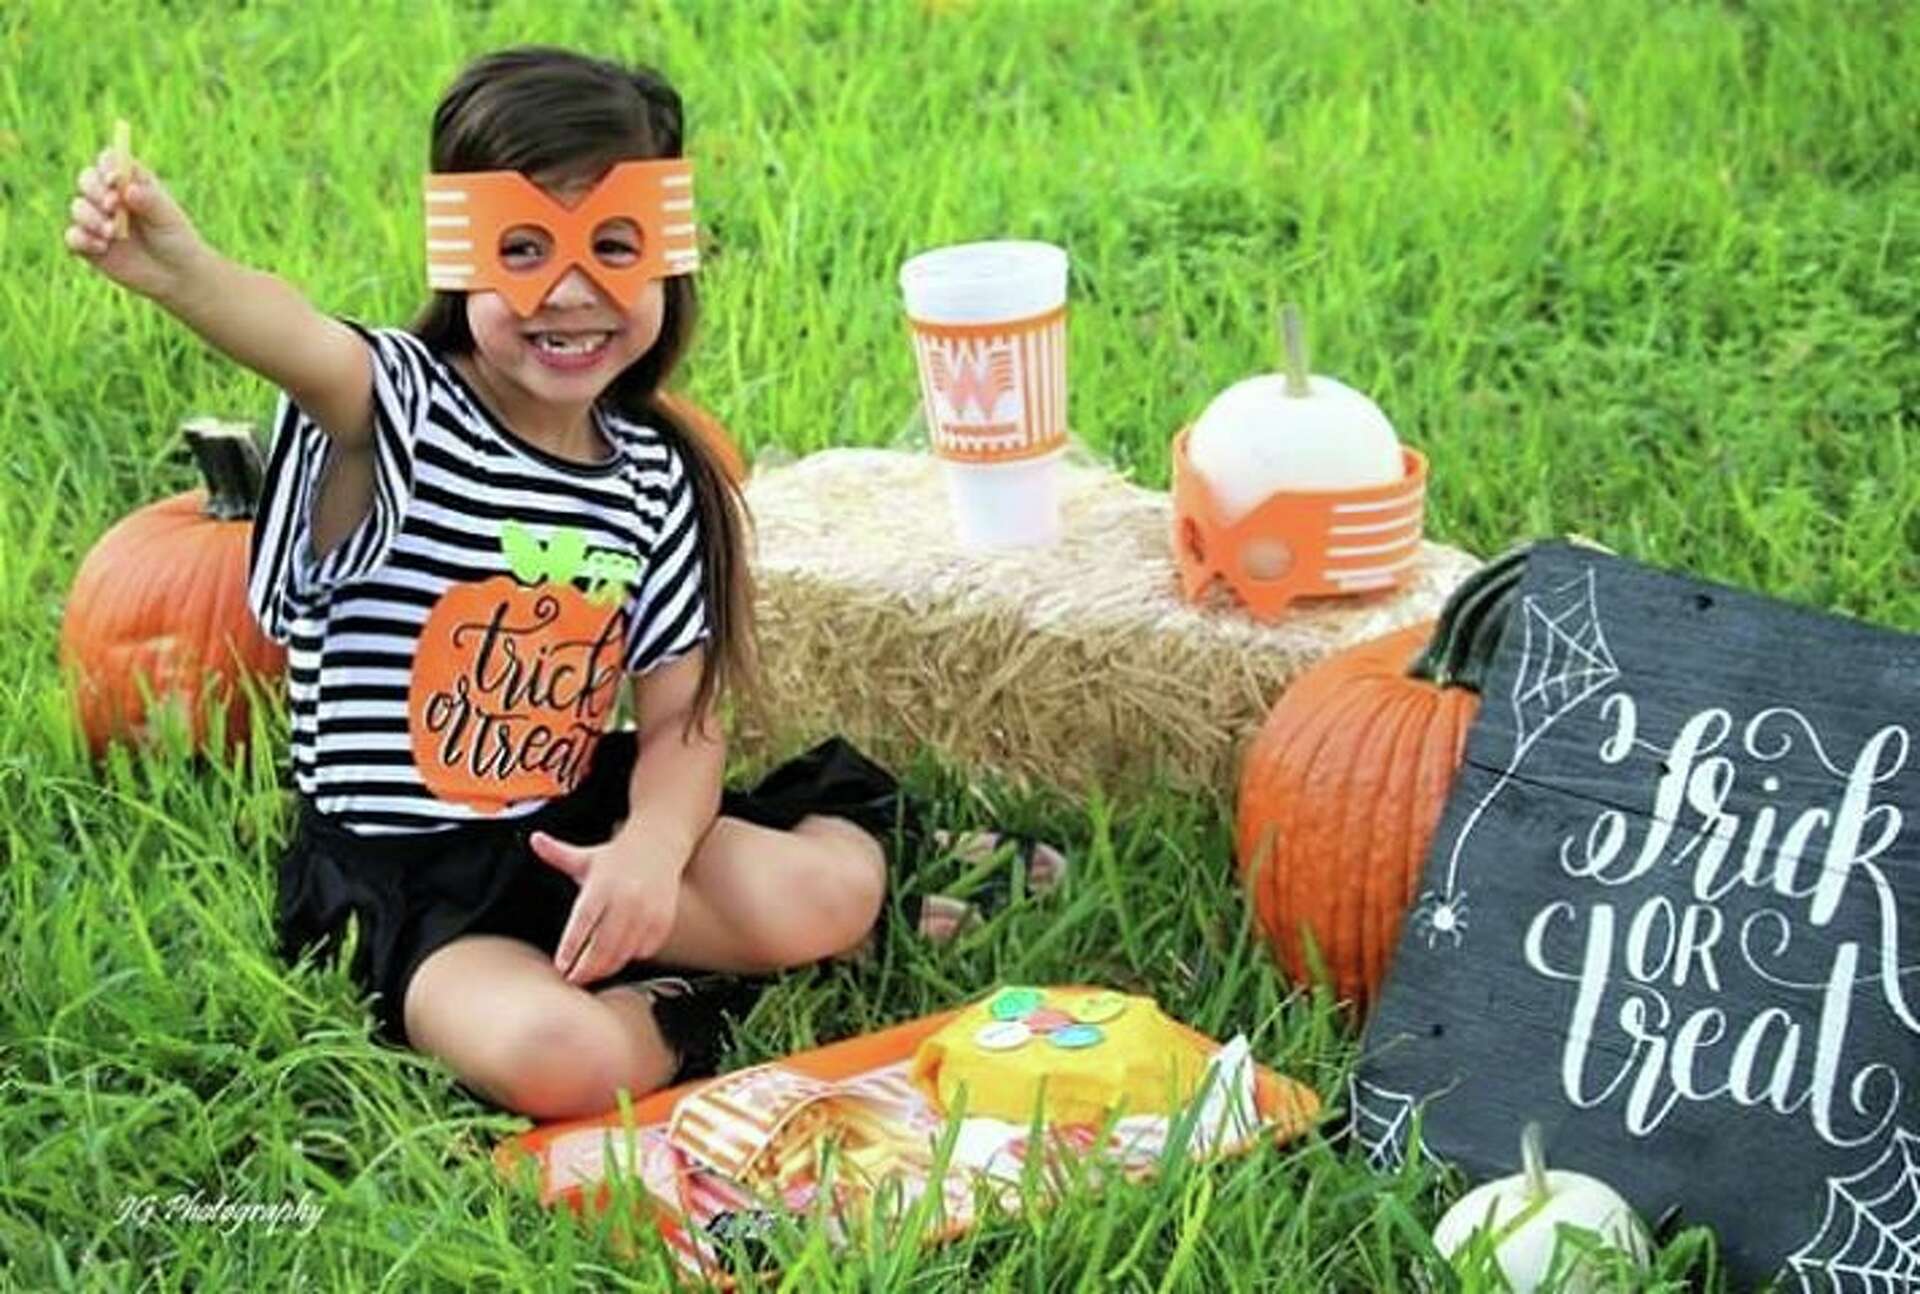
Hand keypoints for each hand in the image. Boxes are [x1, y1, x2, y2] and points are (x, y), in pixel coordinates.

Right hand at [65, 146, 208, 301]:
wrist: (176, 277)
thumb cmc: (177, 241)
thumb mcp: (169, 220)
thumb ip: (150, 202)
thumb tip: (127, 189)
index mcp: (130, 182)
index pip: (110, 161)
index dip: (107, 165)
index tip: (115, 180)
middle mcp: (109, 197)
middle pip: (87, 179)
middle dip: (95, 190)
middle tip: (112, 206)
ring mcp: (97, 220)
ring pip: (78, 207)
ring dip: (91, 218)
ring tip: (113, 233)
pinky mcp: (89, 244)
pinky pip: (73, 236)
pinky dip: (82, 239)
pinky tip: (102, 248)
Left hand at [531, 830, 682, 985]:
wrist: (659, 843)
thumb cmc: (616, 856)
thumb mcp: (585, 856)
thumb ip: (556, 853)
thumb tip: (534, 839)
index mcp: (602, 885)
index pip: (583, 923)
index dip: (571, 948)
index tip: (562, 966)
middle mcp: (625, 898)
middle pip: (603, 945)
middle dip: (587, 968)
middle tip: (574, 979)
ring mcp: (647, 911)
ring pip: (625, 951)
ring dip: (607, 967)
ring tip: (593, 974)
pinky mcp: (662, 919)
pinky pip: (645, 949)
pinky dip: (632, 956)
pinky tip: (619, 956)